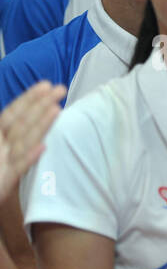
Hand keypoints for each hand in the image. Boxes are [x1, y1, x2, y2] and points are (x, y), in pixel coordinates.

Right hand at [0, 81, 64, 201]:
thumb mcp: (5, 156)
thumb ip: (15, 140)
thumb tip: (37, 133)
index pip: (13, 114)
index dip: (29, 99)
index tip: (47, 85)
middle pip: (19, 121)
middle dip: (38, 104)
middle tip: (60, 88)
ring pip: (21, 140)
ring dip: (39, 125)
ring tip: (57, 109)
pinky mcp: (2, 183)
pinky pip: (17, 169)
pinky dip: (29, 158)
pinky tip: (43, 148)